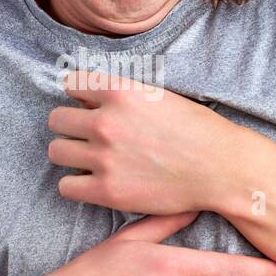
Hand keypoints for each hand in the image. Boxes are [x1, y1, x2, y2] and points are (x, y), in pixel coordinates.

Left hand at [47, 68, 236, 215]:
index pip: (71, 85)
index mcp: (119, 92)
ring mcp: (103, 158)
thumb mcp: (158, 95)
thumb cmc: (196, 130)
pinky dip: (76, 185)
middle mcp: (106, 122)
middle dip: (70, 127)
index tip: (90, 108)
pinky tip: (93, 183)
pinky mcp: (106, 190)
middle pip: (56, 120)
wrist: (219, 168)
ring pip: (56, 152)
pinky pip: (66, 186)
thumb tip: (90, 98)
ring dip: (69, 155)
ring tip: (89, 160)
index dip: (80, 97)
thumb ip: (122, 95)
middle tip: (88, 137)